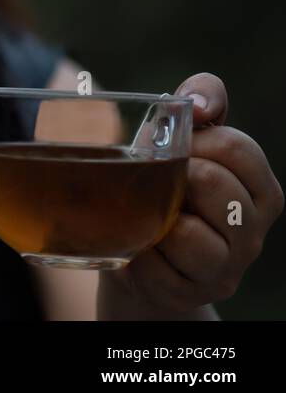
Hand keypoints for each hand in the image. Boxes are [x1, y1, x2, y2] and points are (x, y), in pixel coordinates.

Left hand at [98, 73, 283, 319]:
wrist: (133, 248)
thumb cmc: (158, 183)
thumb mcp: (176, 137)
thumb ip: (198, 101)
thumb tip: (199, 103)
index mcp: (259, 188)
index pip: (237, 148)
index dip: (195, 140)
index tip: (173, 147)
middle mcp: (253, 229)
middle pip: (214, 184)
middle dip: (172, 175)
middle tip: (154, 180)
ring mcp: (227, 265)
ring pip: (190, 234)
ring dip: (155, 217)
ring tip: (148, 213)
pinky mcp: (192, 291)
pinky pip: (157, 265)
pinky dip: (139, 250)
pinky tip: (139, 245)